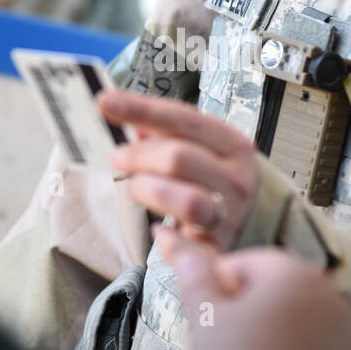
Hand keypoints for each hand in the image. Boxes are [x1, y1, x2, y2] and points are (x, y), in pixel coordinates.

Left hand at [99, 90, 257, 250]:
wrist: (245, 223)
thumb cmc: (211, 181)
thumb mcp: (196, 150)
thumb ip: (162, 132)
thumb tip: (119, 107)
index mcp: (233, 145)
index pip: (183, 119)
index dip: (141, 109)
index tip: (106, 102)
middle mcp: (237, 178)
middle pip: (179, 157)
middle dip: (139, 155)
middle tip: (118, 156)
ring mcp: (229, 214)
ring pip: (188, 201)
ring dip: (151, 191)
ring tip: (138, 187)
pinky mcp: (218, 246)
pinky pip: (188, 246)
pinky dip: (168, 240)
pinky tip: (158, 232)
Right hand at [154, 227, 350, 349]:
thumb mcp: (205, 320)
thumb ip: (196, 279)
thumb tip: (186, 252)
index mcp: (295, 276)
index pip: (251, 263)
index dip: (220, 283)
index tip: (200, 307)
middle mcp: (334, 299)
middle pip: (279, 302)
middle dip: (241, 326)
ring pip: (305, 337)